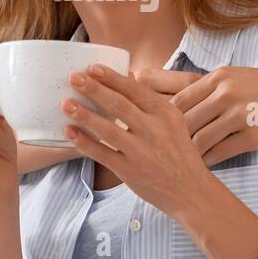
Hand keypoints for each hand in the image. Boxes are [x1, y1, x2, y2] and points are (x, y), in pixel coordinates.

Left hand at [61, 64, 210, 219]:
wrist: (191, 190)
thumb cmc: (179, 153)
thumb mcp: (174, 123)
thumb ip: (152, 103)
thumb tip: (126, 79)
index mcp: (165, 113)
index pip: (135, 90)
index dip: (112, 78)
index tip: (93, 68)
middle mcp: (154, 130)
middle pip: (119, 105)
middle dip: (94, 89)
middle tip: (73, 77)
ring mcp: (141, 152)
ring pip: (108, 130)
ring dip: (85, 115)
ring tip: (66, 104)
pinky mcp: (129, 171)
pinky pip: (102, 154)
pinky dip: (84, 143)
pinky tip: (70, 132)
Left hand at [145, 66, 257, 165]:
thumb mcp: (240, 77)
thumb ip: (212, 87)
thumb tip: (182, 100)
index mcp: (219, 77)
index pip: (177, 97)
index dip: (158, 113)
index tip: (144, 124)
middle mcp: (225, 93)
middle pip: (183, 119)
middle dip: (165, 136)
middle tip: (151, 150)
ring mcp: (239, 114)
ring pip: (199, 138)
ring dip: (184, 153)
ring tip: (172, 164)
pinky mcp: (253, 135)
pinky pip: (220, 152)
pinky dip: (207, 162)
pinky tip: (198, 169)